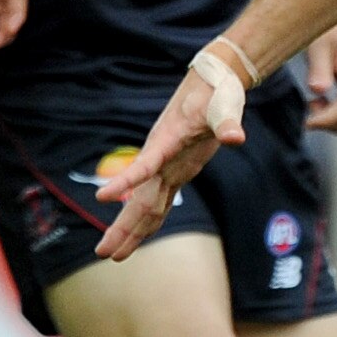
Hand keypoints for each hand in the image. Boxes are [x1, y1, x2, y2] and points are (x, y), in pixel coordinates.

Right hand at [94, 59, 244, 258]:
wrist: (213, 81)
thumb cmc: (217, 91)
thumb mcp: (225, 105)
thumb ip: (227, 122)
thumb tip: (235, 137)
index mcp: (167, 140)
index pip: (144, 165)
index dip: (125, 181)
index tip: (101, 196)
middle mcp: (161, 156)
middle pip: (138, 197)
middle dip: (122, 226)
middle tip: (102, 252)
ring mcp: (167, 165)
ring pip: (145, 203)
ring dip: (131, 229)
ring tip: (113, 255)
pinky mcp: (177, 170)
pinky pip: (159, 200)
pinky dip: (149, 220)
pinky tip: (138, 237)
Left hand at [304, 9, 336, 132]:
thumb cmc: (335, 26)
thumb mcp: (320, 44)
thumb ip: (319, 69)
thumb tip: (317, 91)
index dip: (325, 120)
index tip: (307, 120)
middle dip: (330, 125)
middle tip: (310, 110)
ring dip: (334, 122)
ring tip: (316, 103)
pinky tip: (326, 101)